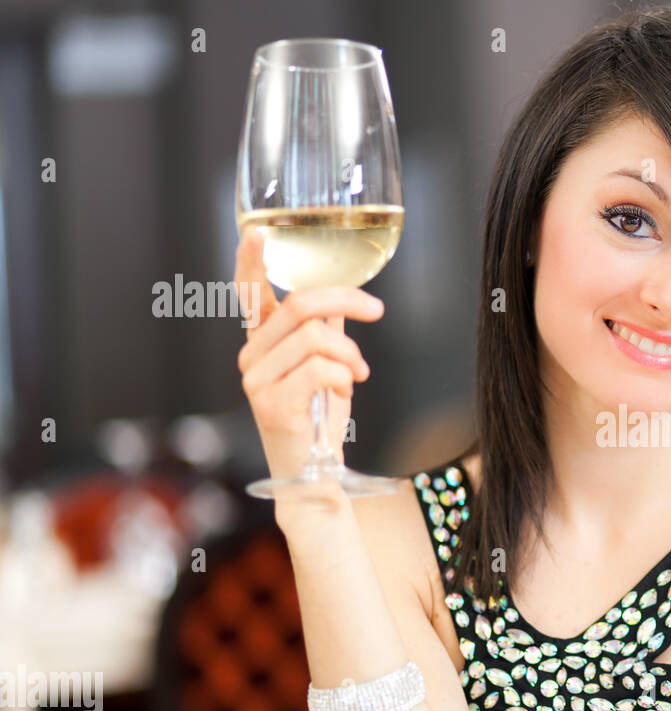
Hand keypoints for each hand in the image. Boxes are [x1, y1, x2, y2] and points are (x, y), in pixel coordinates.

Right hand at [234, 226, 383, 486]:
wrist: (313, 474)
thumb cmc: (319, 419)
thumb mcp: (325, 367)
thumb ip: (325, 333)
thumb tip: (345, 300)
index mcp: (261, 342)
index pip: (249, 294)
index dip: (252, 262)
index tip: (257, 232)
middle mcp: (251, 357)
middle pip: (300, 305)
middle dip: (346, 301)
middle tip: (377, 311)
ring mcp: (256, 380)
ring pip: (316, 338)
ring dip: (351, 354)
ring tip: (357, 374)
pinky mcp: (272, 403)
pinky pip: (321, 368)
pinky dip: (345, 376)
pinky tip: (346, 390)